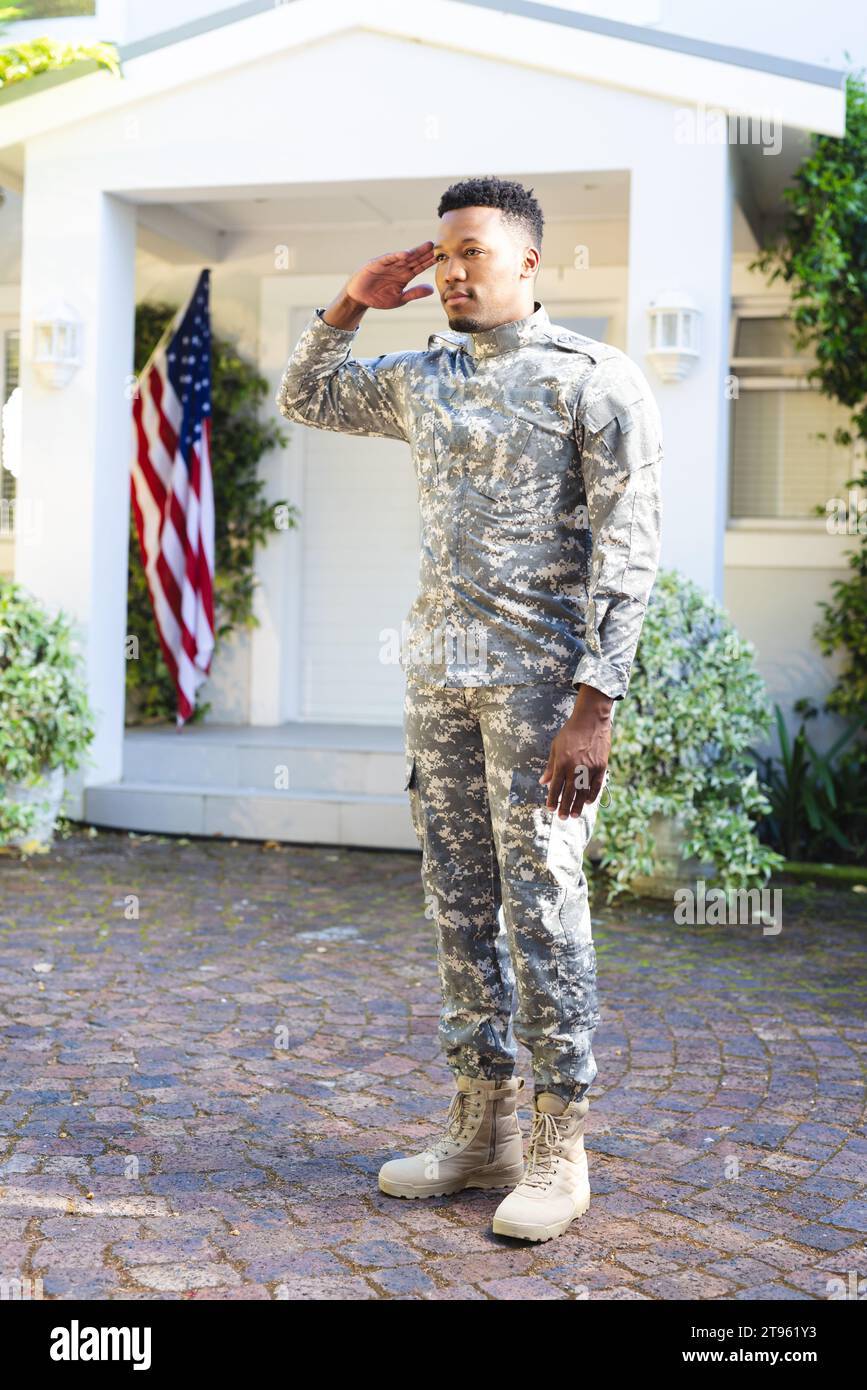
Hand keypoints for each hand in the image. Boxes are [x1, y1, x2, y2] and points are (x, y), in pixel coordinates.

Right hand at [344, 241, 436, 310]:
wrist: (359, 298)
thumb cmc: (378, 297)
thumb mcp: (400, 299)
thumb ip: (415, 293)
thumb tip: (432, 290)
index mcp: (404, 275)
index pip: (420, 267)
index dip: (429, 262)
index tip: (441, 258)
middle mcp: (398, 267)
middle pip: (415, 258)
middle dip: (426, 253)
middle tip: (438, 246)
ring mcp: (388, 264)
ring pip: (404, 256)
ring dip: (415, 251)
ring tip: (427, 246)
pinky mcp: (377, 264)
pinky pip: (388, 259)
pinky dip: (396, 256)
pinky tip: (406, 254)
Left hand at [539, 691, 612, 818]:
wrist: (591, 720)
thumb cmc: (570, 732)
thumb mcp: (555, 747)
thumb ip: (550, 766)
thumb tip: (543, 782)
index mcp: (562, 763)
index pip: (555, 786)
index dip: (552, 799)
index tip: (550, 808)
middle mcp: (575, 767)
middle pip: (568, 793)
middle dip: (564, 807)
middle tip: (562, 817)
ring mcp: (589, 768)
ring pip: (583, 792)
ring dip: (578, 805)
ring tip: (574, 815)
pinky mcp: (601, 766)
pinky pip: (596, 785)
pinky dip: (591, 795)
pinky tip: (587, 802)